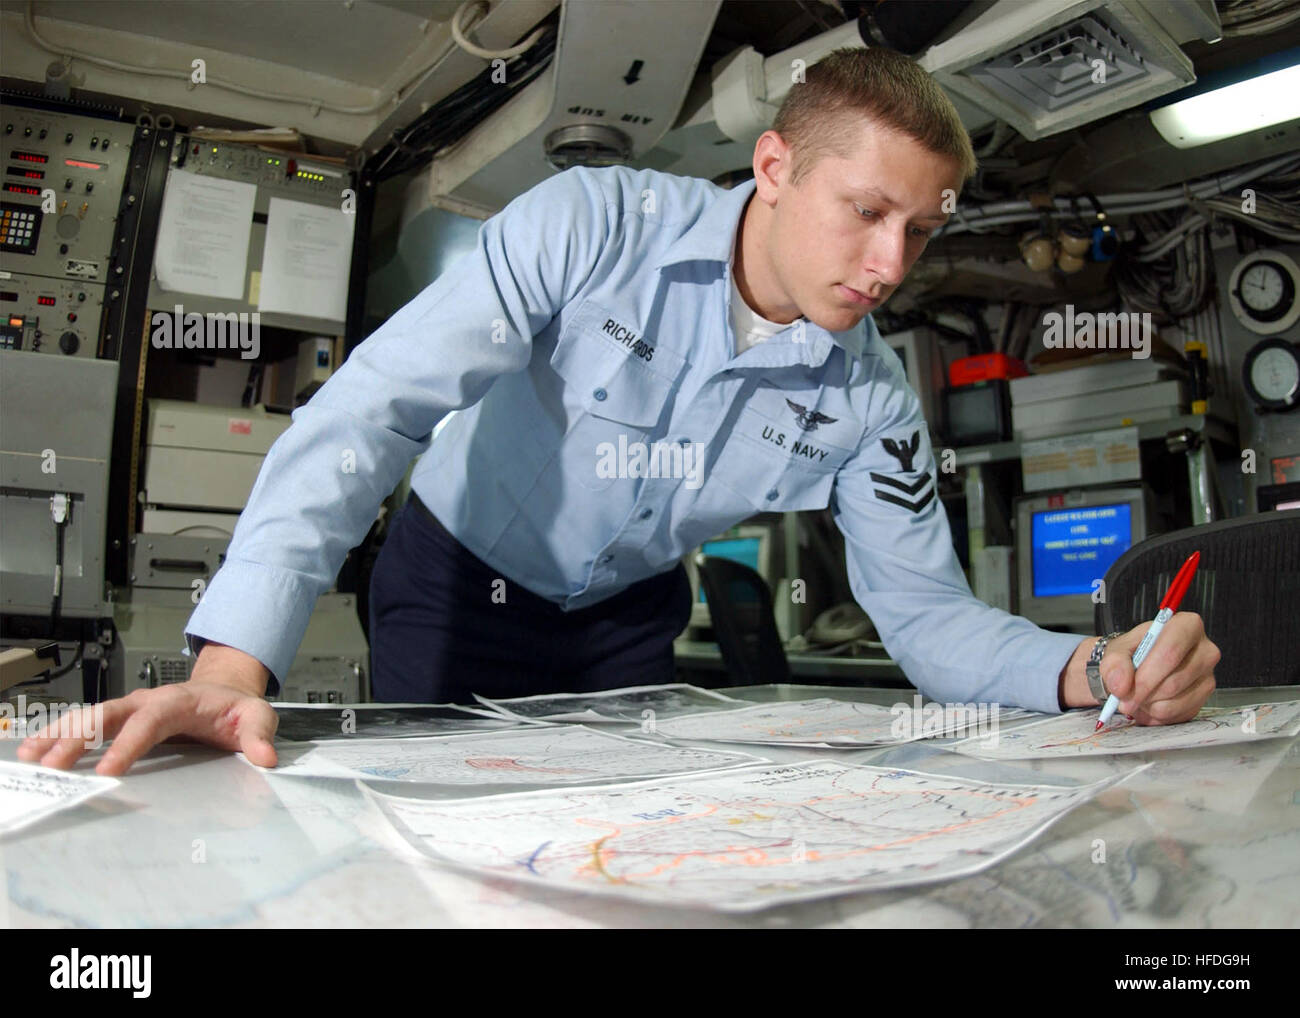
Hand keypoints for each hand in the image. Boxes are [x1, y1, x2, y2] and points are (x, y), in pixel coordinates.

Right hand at [16, 642, 278, 775]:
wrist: (226, 693)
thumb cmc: (237, 709)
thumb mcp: (257, 717)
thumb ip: (260, 736)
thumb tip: (266, 758)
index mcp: (179, 701)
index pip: (150, 719)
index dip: (128, 743)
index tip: (109, 769)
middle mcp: (149, 701)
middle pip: (108, 714)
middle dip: (79, 736)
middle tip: (52, 763)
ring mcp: (132, 709)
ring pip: (89, 716)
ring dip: (60, 735)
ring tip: (31, 756)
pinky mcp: (121, 720)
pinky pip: (87, 724)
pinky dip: (59, 734)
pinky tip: (35, 750)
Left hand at [1060, 612, 1218, 722]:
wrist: (1136, 668)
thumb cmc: (1132, 654)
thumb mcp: (1116, 650)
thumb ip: (1114, 664)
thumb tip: (1121, 686)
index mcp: (1186, 626)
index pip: (1170, 652)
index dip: (1146, 676)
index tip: (1125, 689)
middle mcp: (1205, 650)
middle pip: (1174, 680)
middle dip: (1143, 694)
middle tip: (1124, 699)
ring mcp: (1208, 676)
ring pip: (1175, 699)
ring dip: (1148, 705)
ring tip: (1135, 697)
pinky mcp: (1204, 698)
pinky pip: (1179, 713)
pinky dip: (1157, 714)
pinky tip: (1148, 704)